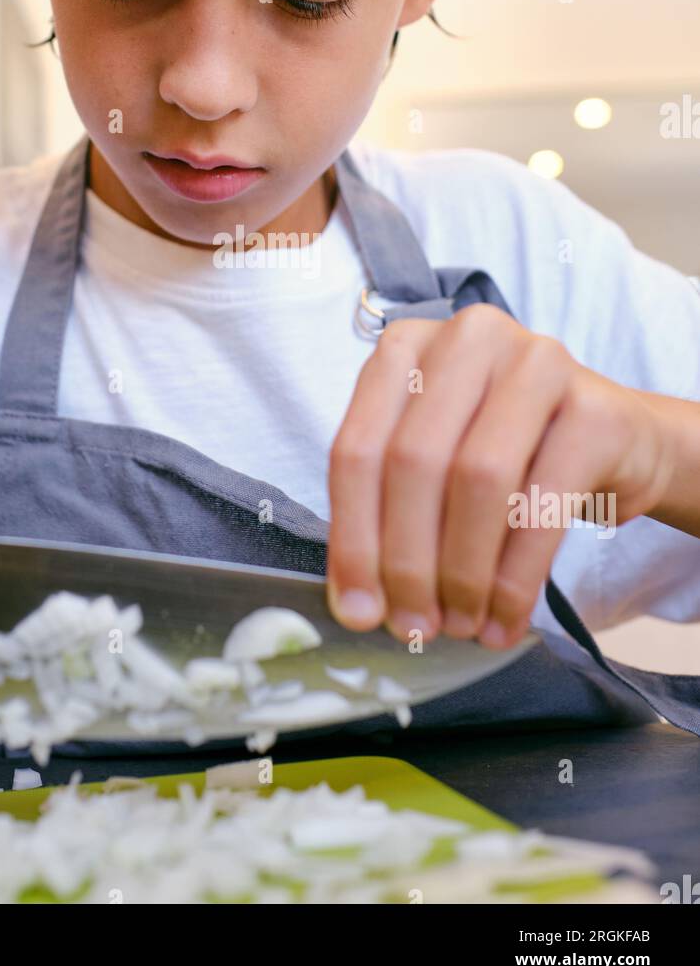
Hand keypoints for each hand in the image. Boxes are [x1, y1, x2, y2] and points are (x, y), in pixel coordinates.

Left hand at [326, 305, 673, 647]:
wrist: (614, 441)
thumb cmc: (506, 452)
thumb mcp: (434, 462)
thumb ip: (386, 515)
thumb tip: (356, 607)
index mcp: (406, 347)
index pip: (357, 447)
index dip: (352, 538)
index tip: (356, 610)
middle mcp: (468, 339)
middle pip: (414, 462)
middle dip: (407, 561)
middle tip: (412, 626)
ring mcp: (537, 363)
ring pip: (478, 481)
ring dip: (463, 572)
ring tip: (460, 625)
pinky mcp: (595, 409)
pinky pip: (542, 506)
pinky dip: (517, 578)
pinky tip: (505, 619)